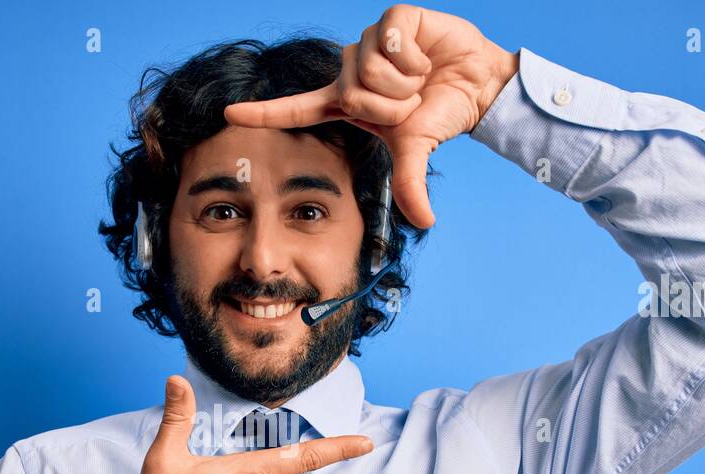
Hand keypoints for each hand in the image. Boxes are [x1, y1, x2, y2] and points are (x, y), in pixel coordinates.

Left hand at [223, 4, 517, 228]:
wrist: (476, 85)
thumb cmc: (437, 114)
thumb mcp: (416, 149)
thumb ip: (410, 182)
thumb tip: (425, 223)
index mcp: (345, 102)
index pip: (296, 109)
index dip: (264, 112)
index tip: (229, 114)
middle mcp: (351, 70)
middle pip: (351, 93)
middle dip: (390, 105)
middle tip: (411, 100)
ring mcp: (370, 42)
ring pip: (371, 69)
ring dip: (404, 82)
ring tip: (420, 78)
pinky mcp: (394, 20)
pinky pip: (391, 41)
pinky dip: (415, 57)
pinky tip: (426, 54)